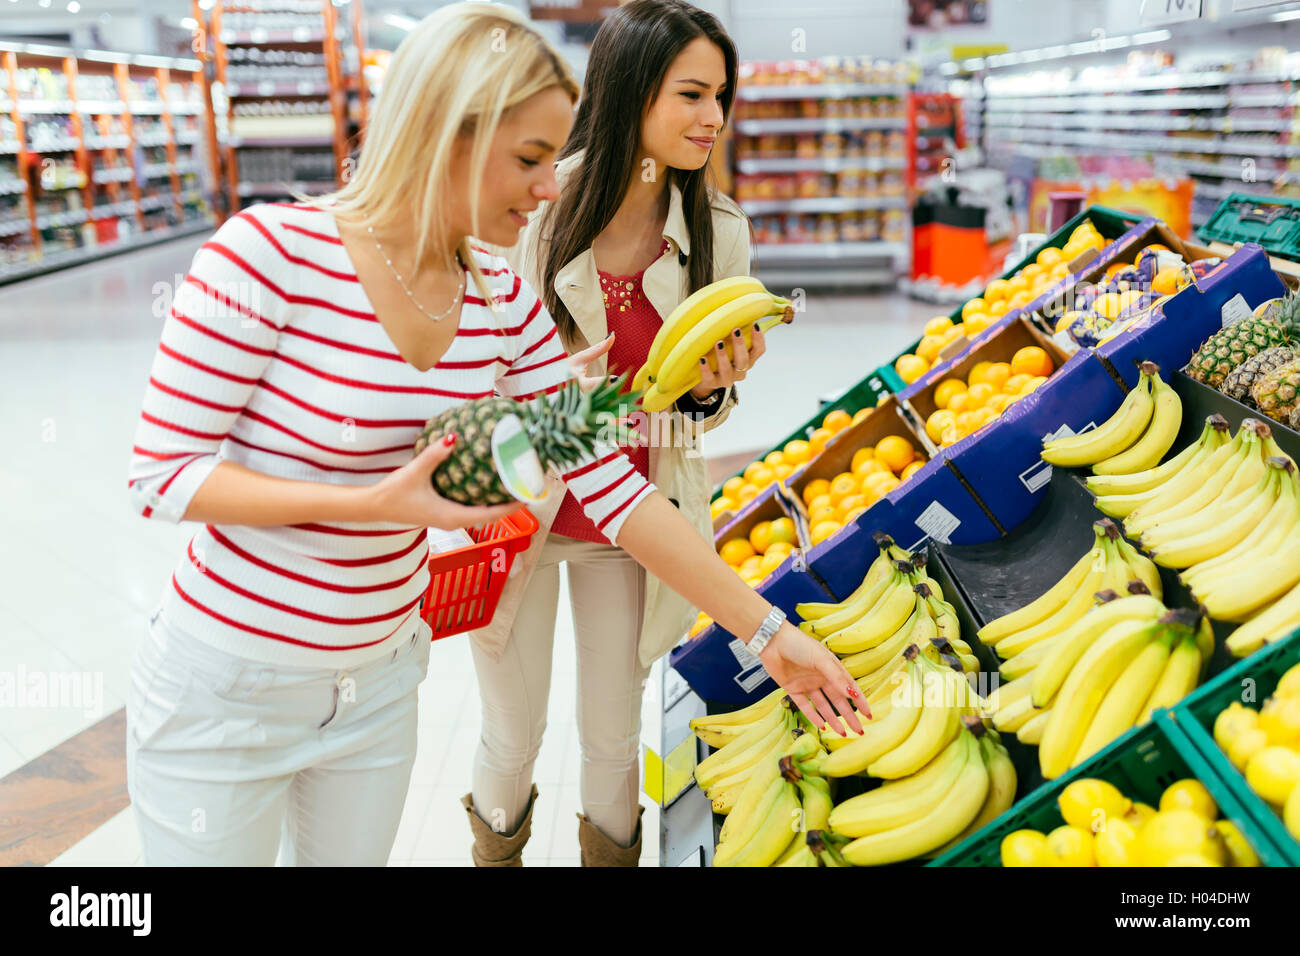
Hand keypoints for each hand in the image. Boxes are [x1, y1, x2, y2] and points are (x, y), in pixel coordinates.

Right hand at [369, 434, 525, 528]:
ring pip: (480, 514)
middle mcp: (453, 521)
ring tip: (511, 486)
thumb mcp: (415, 472)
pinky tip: (486, 485)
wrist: (374, 508)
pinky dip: (483, 501)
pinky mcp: (442, 514)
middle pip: (489, 516)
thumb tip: (454, 436)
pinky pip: (470, 510)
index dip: (510, 506)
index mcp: (451, 516)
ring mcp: (448, 519)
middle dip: (508, 504)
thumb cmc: (393, 493)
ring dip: (497, 503)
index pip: (490, 514)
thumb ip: (434, 455)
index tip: (527, 496)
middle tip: (524, 487)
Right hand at [569, 331, 645, 446]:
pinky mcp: (578, 420)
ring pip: (600, 420)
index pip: (596, 384)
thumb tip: (613, 334)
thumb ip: (597, 349)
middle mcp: (579, 401)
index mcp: (579, 385)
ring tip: (631, 424)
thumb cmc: (560, 370)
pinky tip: (621, 431)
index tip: (618, 379)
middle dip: (619, 409)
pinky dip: (609, 430)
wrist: (539, 387)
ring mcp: (578, 412)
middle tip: (635, 410)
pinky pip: (596, 428)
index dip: (607, 382)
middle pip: (603, 407)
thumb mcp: (578, 359)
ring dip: (615, 423)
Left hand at [690, 324, 765, 399]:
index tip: (755, 325)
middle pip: (744, 360)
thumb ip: (736, 334)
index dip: (759, 339)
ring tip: (718, 343)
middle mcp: (740, 371)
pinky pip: (709, 378)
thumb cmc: (721, 357)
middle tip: (735, 330)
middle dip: (740, 345)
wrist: (707, 379)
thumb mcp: (731, 347)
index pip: (759, 351)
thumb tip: (737, 308)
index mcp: (748, 361)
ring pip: (727, 370)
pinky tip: (702, 358)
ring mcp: (726, 379)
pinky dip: (706, 368)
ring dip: (723, 356)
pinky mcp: (712, 384)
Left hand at [758, 623, 866, 735]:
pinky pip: (805, 706)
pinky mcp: (793, 689)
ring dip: (833, 719)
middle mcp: (821, 677)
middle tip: (859, 731)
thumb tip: (852, 695)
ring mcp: (807, 684)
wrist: (772, 641)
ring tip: (843, 733)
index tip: (868, 715)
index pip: (849, 687)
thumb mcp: (822, 660)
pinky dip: (814, 716)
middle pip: (838, 700)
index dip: (859, 701)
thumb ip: (837, 678)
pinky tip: (822, 726)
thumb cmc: (799, 645)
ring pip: (823, 705)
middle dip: (849, 715)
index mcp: (831, 668)